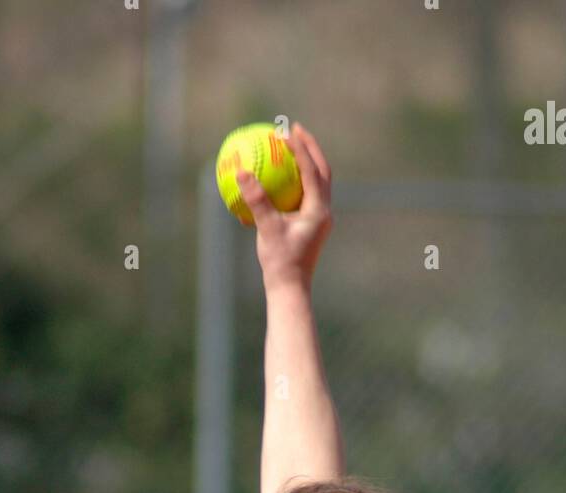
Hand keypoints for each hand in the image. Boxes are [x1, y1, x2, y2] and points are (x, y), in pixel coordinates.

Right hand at [235, 122, 333, 290]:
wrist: (291, 289)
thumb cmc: (280, 262)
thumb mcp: (266, 229)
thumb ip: (256, 199)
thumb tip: (241, 172)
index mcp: (319, 210)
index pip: (312, 170)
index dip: (300, 148)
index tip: (286, 132)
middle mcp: (324, 212)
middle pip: (322, 171)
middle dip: (310, 148)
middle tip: (295, 129)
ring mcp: (319, 219)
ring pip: (317, 183)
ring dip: (306, 163)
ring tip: (291, 147)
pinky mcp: (312, 226)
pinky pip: (305, 196)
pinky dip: (296, 182)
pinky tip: (280, 177)